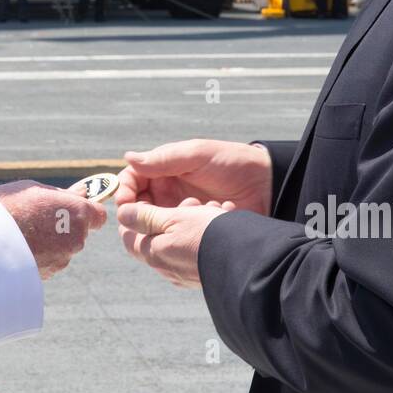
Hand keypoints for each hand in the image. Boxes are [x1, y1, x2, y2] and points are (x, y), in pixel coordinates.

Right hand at [0, 180, 107, 278]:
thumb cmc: (8, 207)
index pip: (98, 215)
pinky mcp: (48, 274)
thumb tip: (82, 193)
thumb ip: (62, 194)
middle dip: (65, 226)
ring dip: (51, 242)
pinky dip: (40, 255)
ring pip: (63, 248)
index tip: (70, 209)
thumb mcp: (34, 189)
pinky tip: (20, 247)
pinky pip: (49, 261)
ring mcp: (63, 259)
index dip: (86, 211)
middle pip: (79, 232)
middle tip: (38, 218)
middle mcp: (77, 238)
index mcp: (78, 212)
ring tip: (23, 232)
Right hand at [114, 139, 271, 215]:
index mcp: (163, 172)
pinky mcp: (193, 229)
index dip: (124, 193)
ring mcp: (179, 213)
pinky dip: (188, 229)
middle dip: (144, 214)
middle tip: (157, 216)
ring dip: (170, 220)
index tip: (125, 204)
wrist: (267, 184)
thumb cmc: (233, 162)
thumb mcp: (197, 155)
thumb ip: (163, 159)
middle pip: (138, 208)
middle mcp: (167, 194)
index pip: (131, 183)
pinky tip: (208, 216)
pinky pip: (178, 236)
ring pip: (156, 225)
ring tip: (196, 208)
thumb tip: (128, 158)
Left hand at [116, 199, 227, 287]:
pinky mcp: (203, 272)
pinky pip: (197, 247)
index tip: (146, 195)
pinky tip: (222, 220)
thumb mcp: (173, 218)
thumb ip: (146, 217)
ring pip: (180, 237)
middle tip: (190, 201)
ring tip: (211, 208)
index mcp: (153, 253)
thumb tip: (122, 213)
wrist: (249, 261)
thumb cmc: (209, 235)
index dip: (133, 211)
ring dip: (192, 218)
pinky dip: (205, 231)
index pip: (128, 233)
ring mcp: (185, 272)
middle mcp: (166, 267)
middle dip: (170, 211)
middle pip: (156, 234)